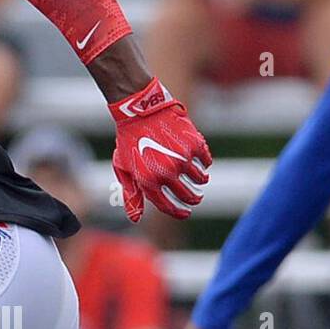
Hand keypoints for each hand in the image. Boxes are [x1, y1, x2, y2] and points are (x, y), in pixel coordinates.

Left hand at [109, 76, 211, 221]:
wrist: (140, 110)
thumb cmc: (129, 140)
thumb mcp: (124, 168)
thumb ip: (131, 194)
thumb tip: (135, 218)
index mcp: (149, 182)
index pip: (169, 206)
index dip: (179, 212)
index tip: (186, 213)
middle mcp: (167, 173)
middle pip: (188, 195)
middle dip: (193, 199)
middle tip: (196, 198)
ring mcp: (182, 159)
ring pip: (200, 179)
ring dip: (201, 181)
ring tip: (199, 179)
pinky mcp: (193, 144)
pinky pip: (206, 161)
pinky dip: (205, 163)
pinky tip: (201, 162)